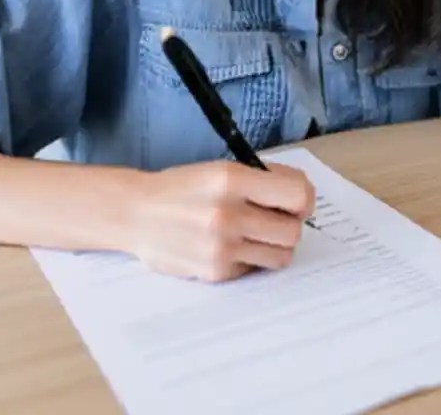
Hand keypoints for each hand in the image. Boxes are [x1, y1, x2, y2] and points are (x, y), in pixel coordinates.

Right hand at [126, 161, 314, 282]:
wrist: (135, 214)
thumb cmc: (183, 189)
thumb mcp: (221, 170)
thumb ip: (263, 180)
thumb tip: (303, 197)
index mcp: (232, 180)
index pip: (297, 195)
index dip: (304, 200)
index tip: (298, 203)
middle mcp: (228, 214)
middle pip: (293, 232)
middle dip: (289, 226)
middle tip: (274, 220)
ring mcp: (221, 247)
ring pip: (281, 256)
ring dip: (274, 246)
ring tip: (255, 235)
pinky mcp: (215, 271)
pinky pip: (255, 268)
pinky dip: (250, 258)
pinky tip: (229, 246)